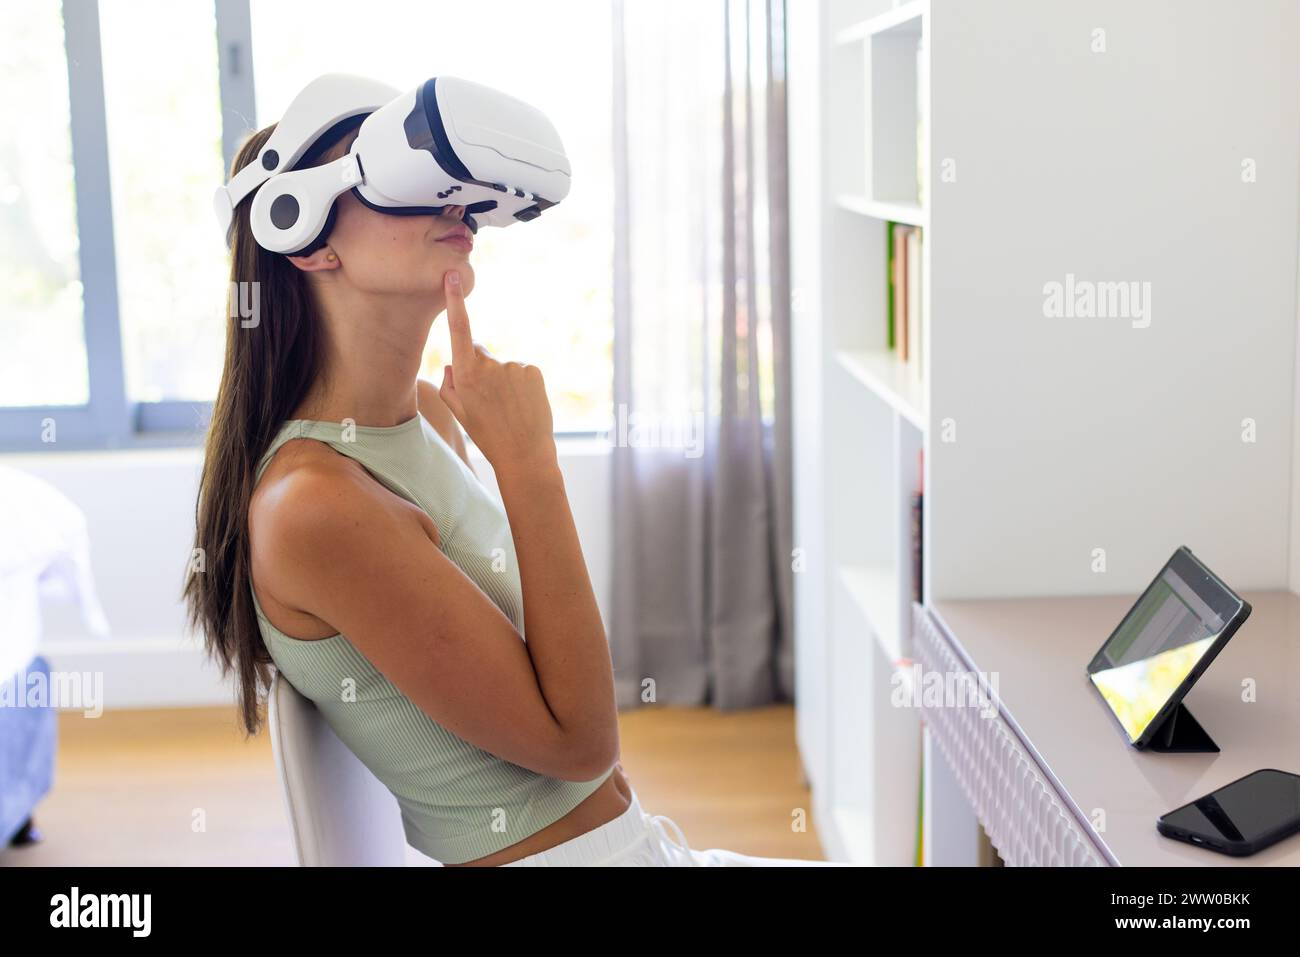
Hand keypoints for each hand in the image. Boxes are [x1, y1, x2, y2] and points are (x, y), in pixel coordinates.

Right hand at [438, 270, 556, 475]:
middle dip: (480, 369)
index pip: (459, 330)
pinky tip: (522, 404)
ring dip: (503, 381)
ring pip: (502, 366)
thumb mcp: (459, 413)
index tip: (452, 276)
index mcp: (465, 375)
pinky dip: (521, 384)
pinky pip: (521, 371)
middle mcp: (489, 366)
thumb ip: (448, 385)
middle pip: (479, 353)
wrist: (524, 454)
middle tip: (489, 401)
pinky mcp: (533, 370)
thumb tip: (452, 364)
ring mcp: (513, 366)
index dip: (455, 301)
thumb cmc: (487, 435)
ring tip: (508, 408)